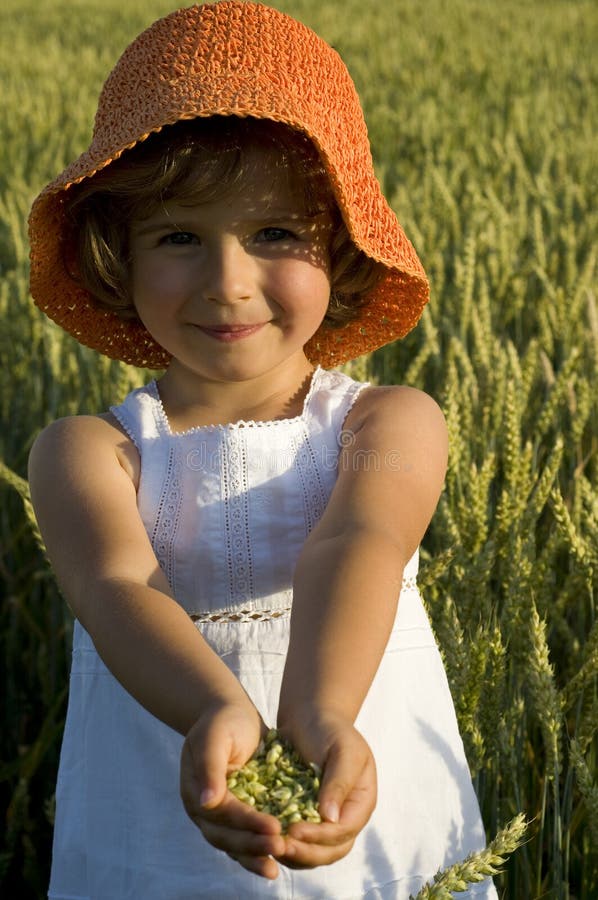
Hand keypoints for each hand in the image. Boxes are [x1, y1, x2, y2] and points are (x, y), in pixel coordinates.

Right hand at [180, 700, 285, 878]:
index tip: (275, 828)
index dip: (248, 822)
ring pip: (233, 845)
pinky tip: (277, 862)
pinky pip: (244, 839)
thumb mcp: (214, 736)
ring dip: (254, 856)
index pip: (223, 813)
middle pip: (225, 837)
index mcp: (194, 791)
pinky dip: (257, 852)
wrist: (230, 714)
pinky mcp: (235, 815)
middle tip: (281, 847)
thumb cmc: (222, 720)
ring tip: (277, 868)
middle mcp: (203, 809)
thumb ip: (210, 767)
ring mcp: (218, 815)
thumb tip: (206, 803)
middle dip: (253, 845)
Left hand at [275, 711, 376, 868]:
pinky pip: (296, 840)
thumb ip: (339, 781)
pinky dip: (282, 842)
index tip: (294, 830)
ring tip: (269, 846)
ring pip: (312, 852)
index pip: (344, 832)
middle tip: (279, 846)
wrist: (309, 716)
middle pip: (330, 851)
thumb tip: (330, 817)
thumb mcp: (342, 750)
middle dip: (305, 852)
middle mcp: (345, 817)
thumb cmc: (329, 728)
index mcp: (360, 802)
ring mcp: (324, 821)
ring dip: (292, 854)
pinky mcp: (304, 818)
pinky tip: (262, 838)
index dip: (320, 836)